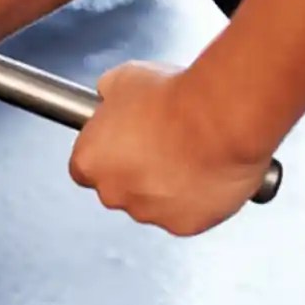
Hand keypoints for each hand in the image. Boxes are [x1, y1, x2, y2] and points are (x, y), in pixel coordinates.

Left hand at [69, 61, 281, 235]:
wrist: (219, 117)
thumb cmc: (172, 97)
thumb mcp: (123, 79)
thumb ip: (108, 94)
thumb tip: (108, 94)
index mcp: (89, 161)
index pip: (85, 167)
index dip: (107, 154)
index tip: (124, 143)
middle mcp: (112, 193)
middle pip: (117, 188)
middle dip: (136, 172)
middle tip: (162, 146)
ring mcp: (148, 213)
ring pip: (153, 204)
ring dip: (166, 186)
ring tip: (190, 155)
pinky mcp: (183, 226)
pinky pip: (187, 215)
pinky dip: (197, 199)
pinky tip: (208, 173)